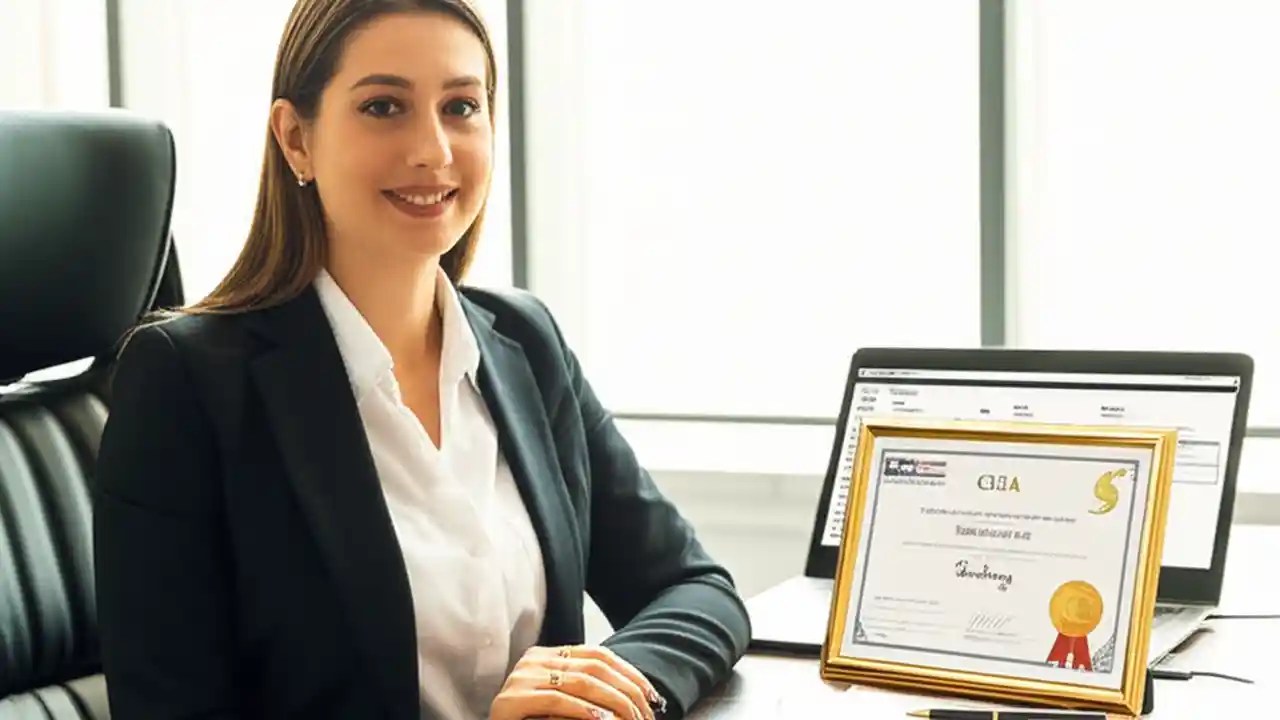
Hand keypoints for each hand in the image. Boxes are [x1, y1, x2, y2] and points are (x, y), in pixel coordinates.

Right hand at [489, 645, 667, 719]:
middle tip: (647, 715)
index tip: (652, 696)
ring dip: (614, 703)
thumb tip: (638, 693)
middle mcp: (533, 660)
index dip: (630, 674)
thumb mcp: (565, 703)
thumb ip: (588, 691)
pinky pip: (557, 700)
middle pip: (594, 667)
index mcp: (547, 655)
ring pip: (581, 682)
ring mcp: (521, 678)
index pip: (598, 655)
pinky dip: (585, 711)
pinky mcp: (511, 700)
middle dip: (627, 692)